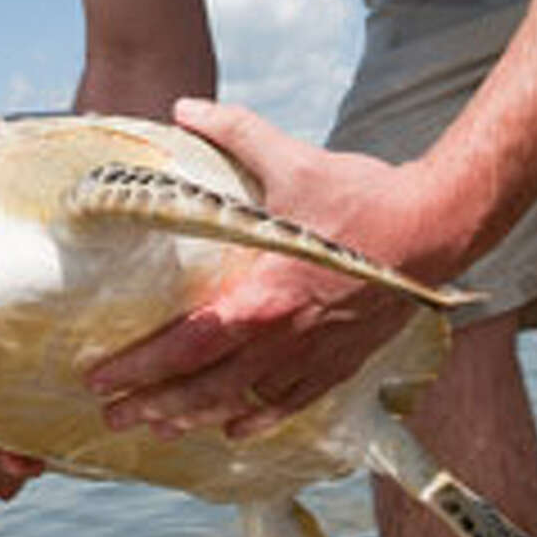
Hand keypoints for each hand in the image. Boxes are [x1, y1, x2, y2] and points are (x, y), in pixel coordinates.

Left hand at [86, 98, 452, 436]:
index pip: (186, 342)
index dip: (140, 365)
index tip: (101, 377)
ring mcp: (314, 355)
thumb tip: (184, 106)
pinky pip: (293, 402)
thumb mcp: (292, 160)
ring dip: (196, 418)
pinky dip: (260, 420)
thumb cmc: (361, 196)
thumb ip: (235, 132)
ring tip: (158, 428)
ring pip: (243, 402)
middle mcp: (283, 337)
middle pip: (205, 385)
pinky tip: (236, 430)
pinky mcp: (342, 361)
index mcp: (263, 295)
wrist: (435, 227)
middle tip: (112, 416)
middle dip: (153, 404)